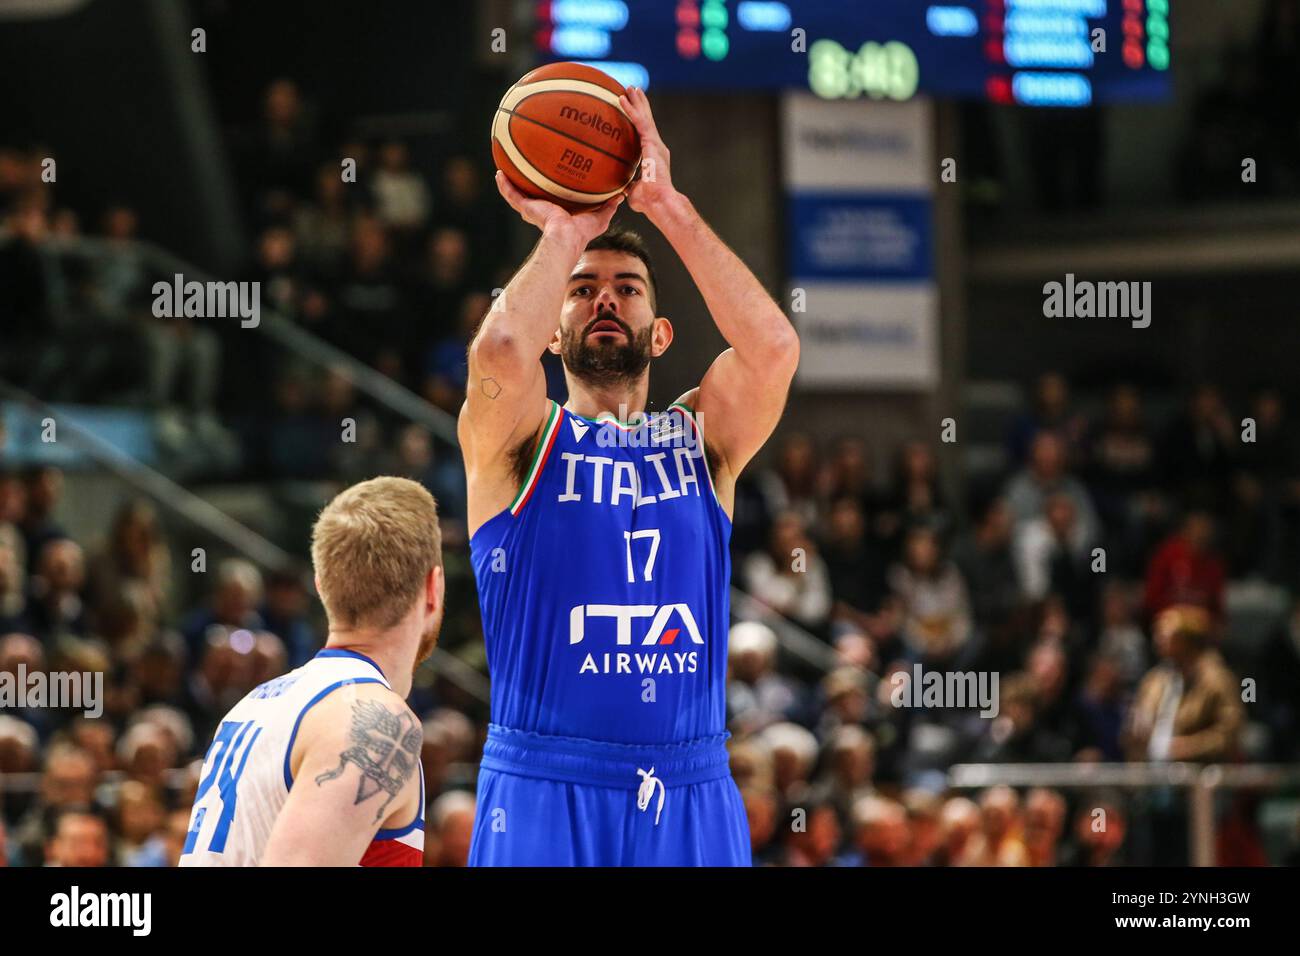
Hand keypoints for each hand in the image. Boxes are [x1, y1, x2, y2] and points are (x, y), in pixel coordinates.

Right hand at [495, 170, 622, 242]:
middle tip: (525, 170)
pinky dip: (504, 185)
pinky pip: (511, 194)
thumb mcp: (600, 217)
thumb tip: (621, 195)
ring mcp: (532, 209)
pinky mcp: (526, 208)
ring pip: (517, 194)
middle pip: (532, 196)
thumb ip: (609, 206)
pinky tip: (499, 173)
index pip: (552, 201)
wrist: (567, 237)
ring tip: (504, 168)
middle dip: (528, 185)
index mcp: (557, 213)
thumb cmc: (582, 233)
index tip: (550, 180)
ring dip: (510, 182)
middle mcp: (542, 211)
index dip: (550, 192)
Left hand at [618, 87, 680, 216]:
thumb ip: (627, 187)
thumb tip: (617, 191)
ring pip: (644, 117)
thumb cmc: (649, 201)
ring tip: (629, 88)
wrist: (659, 201)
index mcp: (653, 155)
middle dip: (640, 104)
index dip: (640, 120)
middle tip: (633, 90)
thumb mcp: (633, 192)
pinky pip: (639, 122)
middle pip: (647, 120)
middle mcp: (657, 146)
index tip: (634, 109)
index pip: (645, 133)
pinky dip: (630, 109)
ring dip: (636, 101)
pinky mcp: (652, 142)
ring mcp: (655, 143)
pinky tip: (621, 99)